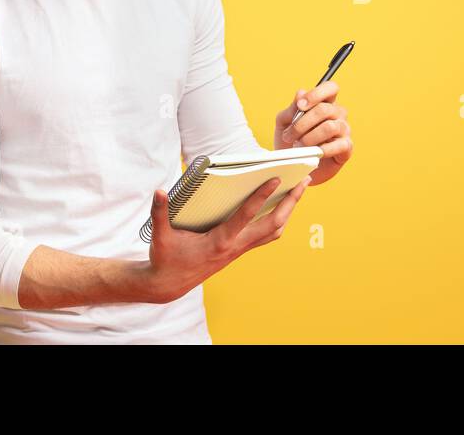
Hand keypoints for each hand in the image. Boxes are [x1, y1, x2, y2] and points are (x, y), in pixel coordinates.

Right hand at [141, 174, 310, 303]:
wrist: (169, 284)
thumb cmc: (167, 258)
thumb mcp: (161, 237)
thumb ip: (159, 213)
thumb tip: (159, 192)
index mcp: (219, 241)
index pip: (245, 217)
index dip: (261, 197)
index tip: (275, 179)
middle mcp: (234, 246)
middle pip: (273, 225)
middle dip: (291, 203)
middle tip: (303, 181)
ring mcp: (239, 250)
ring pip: (274, 231)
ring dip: (289, 212)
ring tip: (299, 190)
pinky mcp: (239, 250)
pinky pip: (266, 235)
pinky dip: (278, 220)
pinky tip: (281, 206)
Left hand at [274, 80, 352, 186]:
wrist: (294, 166)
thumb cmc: (291, 141)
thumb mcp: (284, 123)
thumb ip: (292, 108)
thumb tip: (301, 93)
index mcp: (325, 103)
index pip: (331, 88)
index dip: (317, 94)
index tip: (300, 106)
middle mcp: (338, 114)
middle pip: (325, 109)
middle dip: (302, 123)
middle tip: (289, 135)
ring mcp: (344, 130)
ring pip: (330, 127)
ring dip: (310, 137)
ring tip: (298, 147)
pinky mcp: (347, 148)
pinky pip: (338, 145)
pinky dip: (322, 150)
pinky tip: (313, 154)